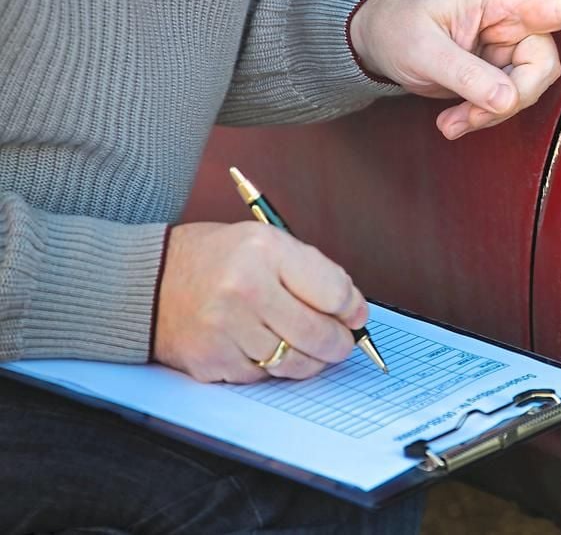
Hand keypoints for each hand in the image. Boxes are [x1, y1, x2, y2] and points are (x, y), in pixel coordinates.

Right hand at [153, 222, 367, 382]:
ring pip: (295, 362)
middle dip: (339, 344)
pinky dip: (271, 368)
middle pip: (319, 334)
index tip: (354, 315)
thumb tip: (353, 312)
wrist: (145, 282)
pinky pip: (263, 377)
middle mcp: (245, 288)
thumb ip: (311, 273)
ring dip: (309, 360)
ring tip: (306, 347)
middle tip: (341, 343)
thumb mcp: (265, 243)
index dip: (352, 309)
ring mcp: (226, 327)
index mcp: (265, 250)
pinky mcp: (211, 359)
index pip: (334, 292)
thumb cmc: (215, 260)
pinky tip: (262, 348)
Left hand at [350, 0, 560, 139]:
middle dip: (511, 98)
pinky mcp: (498, 71)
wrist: (376, 40)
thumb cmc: (398, 27)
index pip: (553, 4)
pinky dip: (483, 117)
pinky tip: (453, 122)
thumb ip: (467, 76)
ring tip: (451, 122)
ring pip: (526, 90)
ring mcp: (506, 48)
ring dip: (490, 114)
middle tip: (471, 115)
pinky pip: (507, 101)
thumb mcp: (426, 52)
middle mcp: (510, 21)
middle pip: (542, 66)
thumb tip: (507, 101)